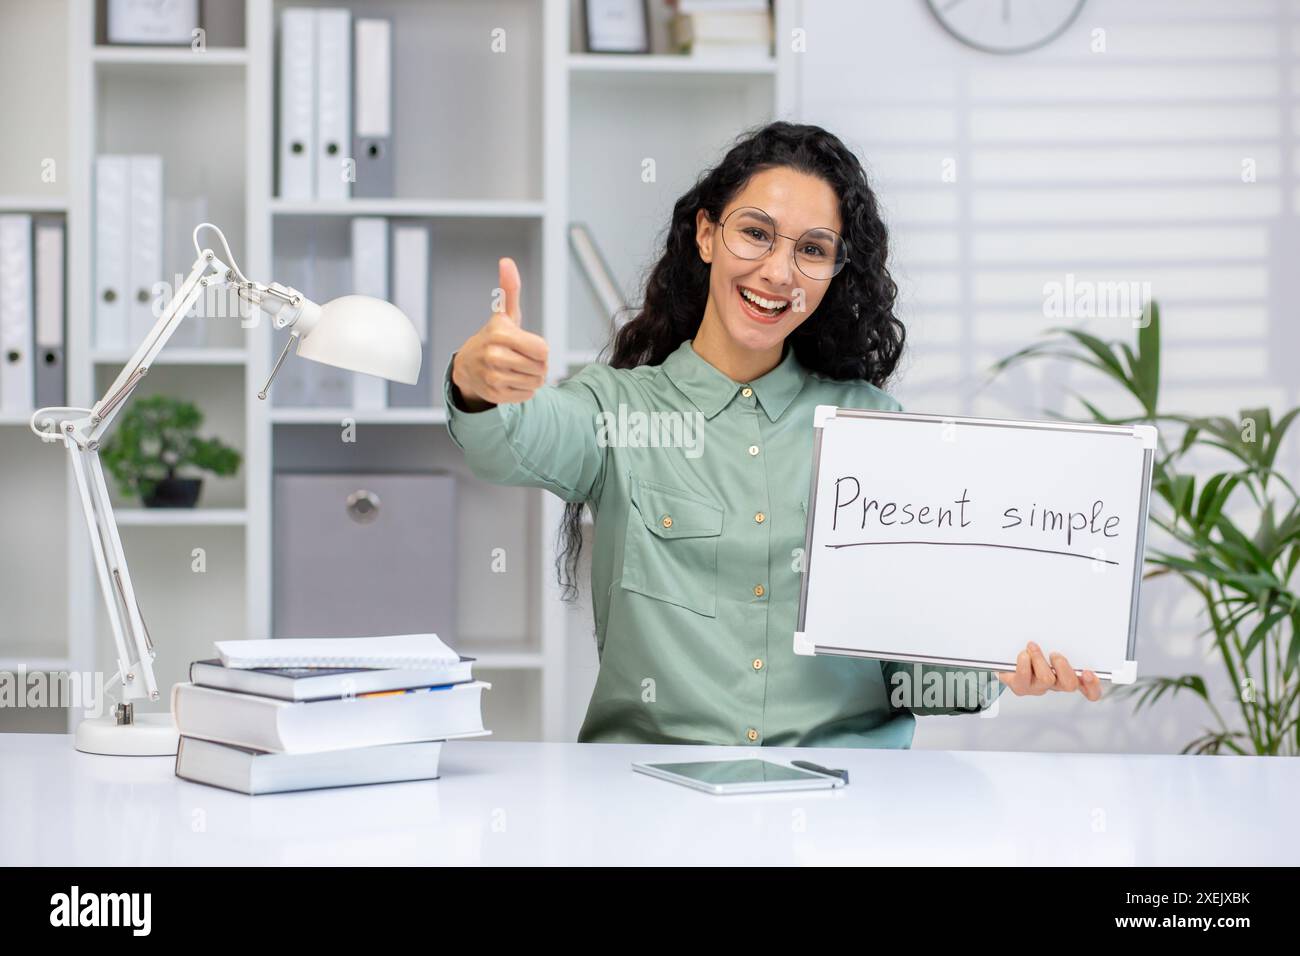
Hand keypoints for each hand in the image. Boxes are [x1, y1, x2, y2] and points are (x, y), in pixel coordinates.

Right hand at [450, 257, 548, 410]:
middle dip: (538, 364)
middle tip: (523, 359)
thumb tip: (507, 261)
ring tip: (517, 369)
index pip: (543, 350)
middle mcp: (494, 356)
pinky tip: (511, 381)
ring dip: (532, 377)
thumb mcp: (504, 315)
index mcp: (500, 335)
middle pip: (541, 367)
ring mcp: (493, 377)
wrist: (467, 366)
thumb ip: (509, 290)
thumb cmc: (494, 338)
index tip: (528, 345)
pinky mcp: (494, 395)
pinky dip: (524, 390)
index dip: (541, 349)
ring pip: (536, 382)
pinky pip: (527, 395)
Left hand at [996, 642, 1102, 701]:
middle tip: (1055, 654)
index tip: (1088, 672)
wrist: (1005, 657)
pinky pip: (1024, 678)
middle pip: (1069, 685)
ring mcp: (1038, 687)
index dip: (1092, 685)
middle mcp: (1055, 684)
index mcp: (1067, 675)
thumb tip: (1067, 623)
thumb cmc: (1032, 649)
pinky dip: (1024, 663)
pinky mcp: (1020, 687)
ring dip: (1040, 659)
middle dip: (1063, 666)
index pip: (1088, 690)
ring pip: (1047, 679)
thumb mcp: (1051, 642)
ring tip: (1032, 647)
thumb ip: (1062, 638)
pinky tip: (1022, 655)